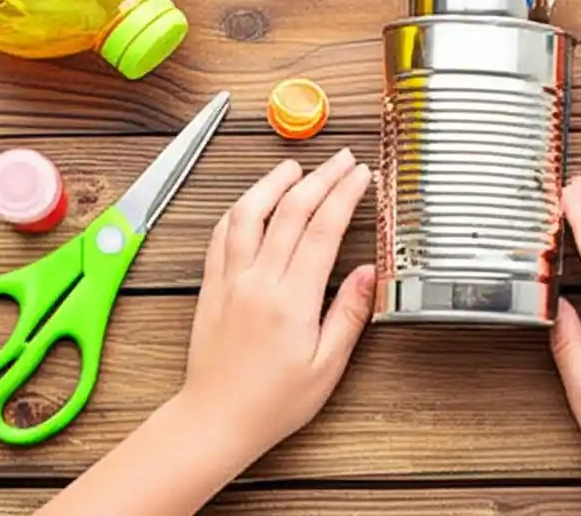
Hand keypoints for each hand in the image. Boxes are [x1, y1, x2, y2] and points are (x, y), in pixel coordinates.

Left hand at [180, 148, 375, 452]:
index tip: (361, 175)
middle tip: (342, 160)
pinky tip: (252, 201)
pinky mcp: (212, 286)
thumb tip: (368, 273)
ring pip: (249, 214)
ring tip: (295, 167)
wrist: (215, 420)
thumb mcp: (326, 366)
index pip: (323, 229)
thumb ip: (349, 314)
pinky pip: (222, 235)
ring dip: (273, 183)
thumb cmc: (272, 402)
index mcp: (291, 300)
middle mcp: (258, 282)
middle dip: (321, 178)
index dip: (345, 195)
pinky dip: (239, 209)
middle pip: (290, 211)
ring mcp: (230, 280)